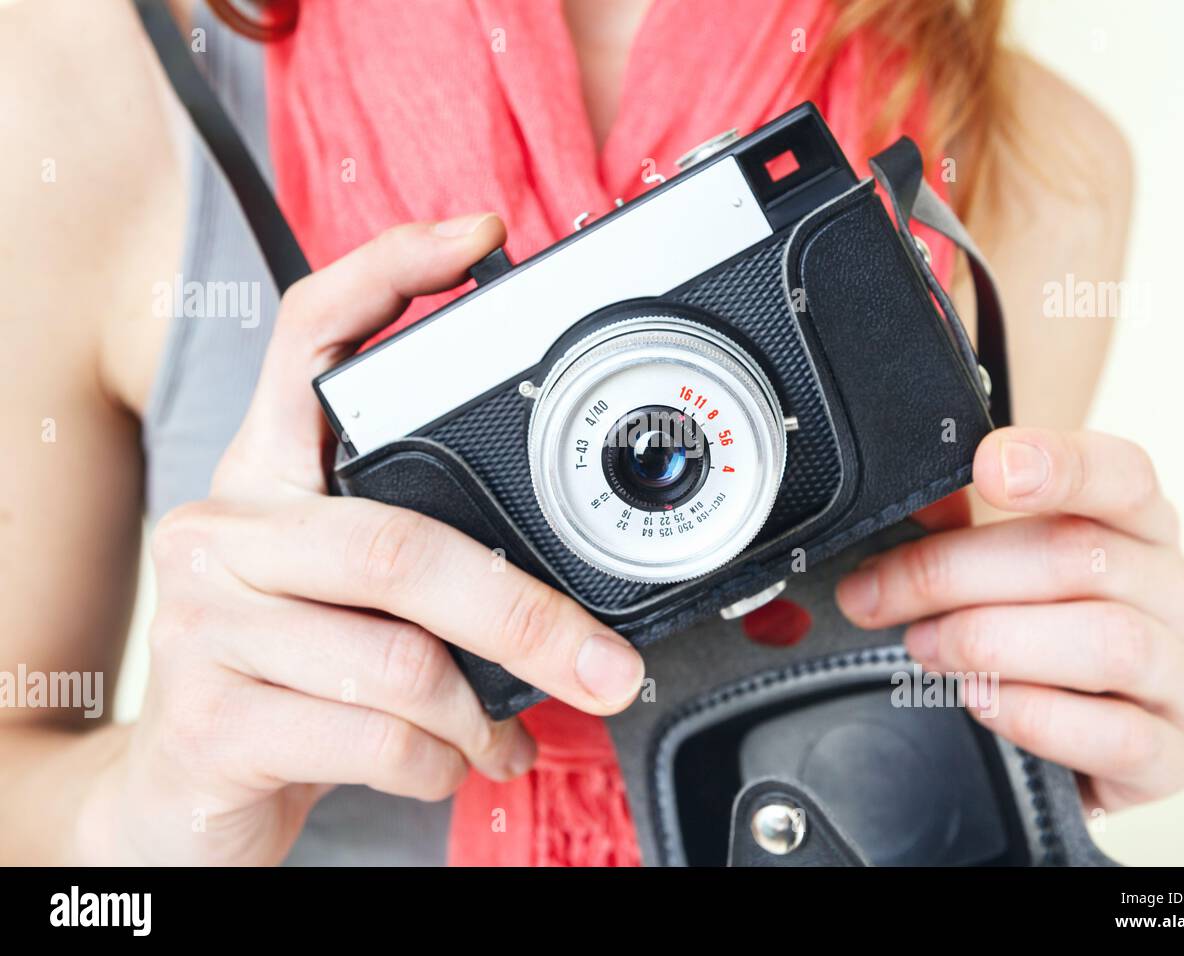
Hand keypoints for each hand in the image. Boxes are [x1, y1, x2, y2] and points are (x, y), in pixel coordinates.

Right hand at [77, 216, 645, 864]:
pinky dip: (443, 765)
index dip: (388, 275)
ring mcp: (207, 624)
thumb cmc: (291, 678)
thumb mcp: (350, 597)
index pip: (308, 340)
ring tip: (501, 732)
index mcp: (267, 479)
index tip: (477, 236)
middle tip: (604, 665)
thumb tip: (567, 593)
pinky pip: (378, 739)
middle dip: (525, 618)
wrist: (184, 798)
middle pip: (399, 543)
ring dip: (484, 713)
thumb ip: (427, 561)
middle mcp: (226, 532)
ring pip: (400, 659)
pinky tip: (450, 764)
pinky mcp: (214, 721)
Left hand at [835, 427, 1183, 811]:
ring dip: (992, 641)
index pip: (1123, 474)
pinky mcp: (1177, 754)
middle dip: (954, 571)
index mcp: (1141, 526)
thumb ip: (958, 527)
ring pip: (1108, 640)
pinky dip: (1034, 715)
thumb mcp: (991, 566)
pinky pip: (1118, 734)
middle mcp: (1177, 591)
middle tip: (878, 591)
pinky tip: (980, 701)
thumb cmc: (1029, 635)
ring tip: (924, 647)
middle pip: (1080, 556)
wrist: (1065, 744)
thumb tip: (915, 500)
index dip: (1058, 463)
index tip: (986, 465)